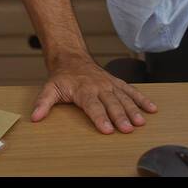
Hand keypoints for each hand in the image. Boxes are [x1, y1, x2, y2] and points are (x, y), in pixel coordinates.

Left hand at [31, 56, 157, 133]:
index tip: (107, 129)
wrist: (72, 58)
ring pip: (124, 98)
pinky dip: (142, 99)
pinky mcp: (117, 83)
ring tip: (141, 122)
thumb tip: (35, 117)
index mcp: (84, 90)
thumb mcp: (50, 89)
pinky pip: (132, 91)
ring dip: (133, 110)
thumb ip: (43, 103)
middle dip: (120, 117)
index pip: (93, 106)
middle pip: (111, 104)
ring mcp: (110, 85)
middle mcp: (99, 87)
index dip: (100, 118)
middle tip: (128, 129)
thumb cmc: (63, 77)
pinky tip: (151, 109)